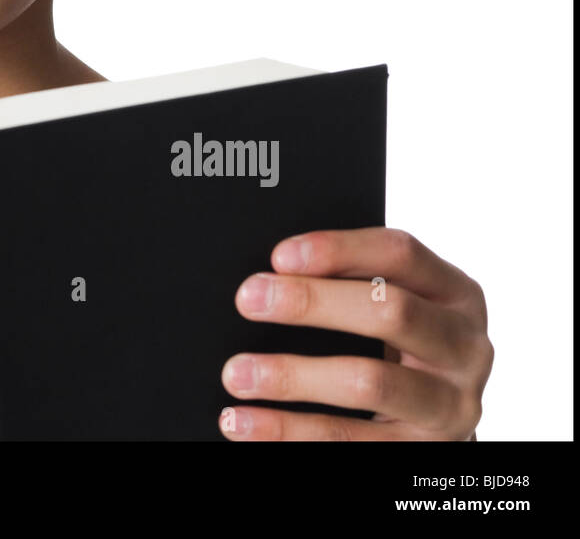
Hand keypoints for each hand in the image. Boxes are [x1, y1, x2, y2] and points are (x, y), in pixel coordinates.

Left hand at [218, 228, 491, 439]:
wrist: (441, 416)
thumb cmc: (403, 342)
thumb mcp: (398, 301)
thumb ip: (353, 281)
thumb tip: (272, 275)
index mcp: (455, 293)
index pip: (401, 254)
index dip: (339, 250)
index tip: (278, 255)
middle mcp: (464, 347)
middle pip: (391, 312)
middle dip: (311, 302)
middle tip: (248, 299)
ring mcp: (451, 404)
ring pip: (370, 382)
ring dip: (292, 376)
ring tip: (236, 373)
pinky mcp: (425, 452)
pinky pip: (351, 443)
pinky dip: (290, 432)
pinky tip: (247, 423)